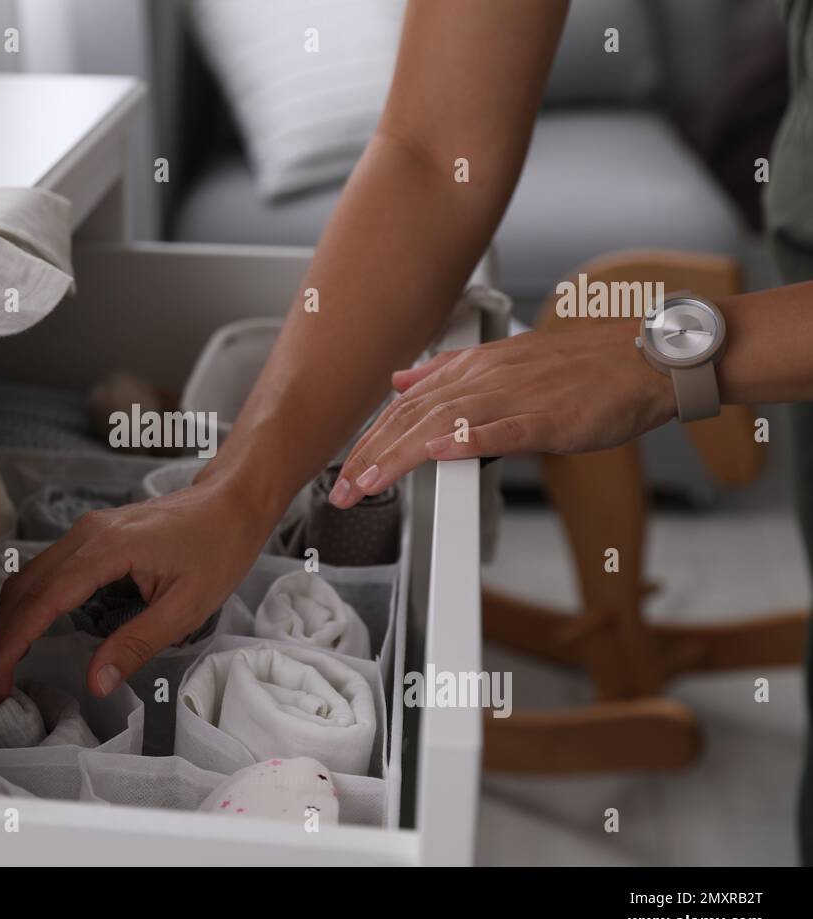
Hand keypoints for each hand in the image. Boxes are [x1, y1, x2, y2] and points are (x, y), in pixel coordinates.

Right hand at [0, 474, 272, 708]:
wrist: (231, 501)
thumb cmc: (218, 549)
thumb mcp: (187, 607)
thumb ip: (137, 644)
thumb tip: (94, 682)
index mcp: (106, 549)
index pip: (42, 601)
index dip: (12, 643)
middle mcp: (85, 534)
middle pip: (23, 588)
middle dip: (0, 639)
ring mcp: (85, 530)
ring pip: (27, 577)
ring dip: (8, 622)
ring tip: (1, 666)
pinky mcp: (91, 535)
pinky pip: (44, 570)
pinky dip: (26, 604)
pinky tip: (25, 631)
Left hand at [328, 321, 677, 506]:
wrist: (648, 358)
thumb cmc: (584, 368)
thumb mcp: (505, 361)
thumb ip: (448, 372)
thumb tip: (401, 381)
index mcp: (473, 368)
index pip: (407, 406)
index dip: (371, 439)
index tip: (344, 469)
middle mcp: (486, 378)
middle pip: (414, 417)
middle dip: (372, 454)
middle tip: (341, 489)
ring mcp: (517, 396)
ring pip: (446, 423)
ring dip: (402, 454)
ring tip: (369, 481)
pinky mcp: (550, 416)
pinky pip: (503, 428)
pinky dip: (469, 439)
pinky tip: (441, 452)